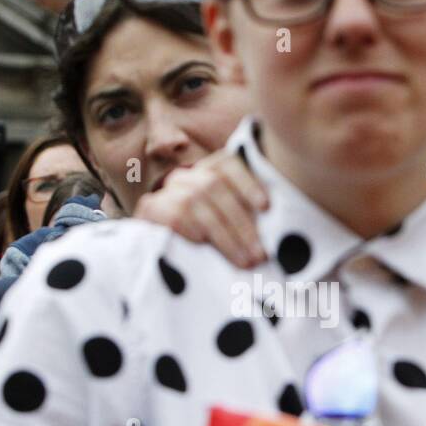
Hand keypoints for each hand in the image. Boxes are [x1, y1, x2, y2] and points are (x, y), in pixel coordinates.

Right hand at [133, 150, 268, 268]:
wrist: (154, 256)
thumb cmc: (204, 245)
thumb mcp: (226, 228)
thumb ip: (245, 220)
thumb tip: (277, 232)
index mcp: (208, 173)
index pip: (227, 164)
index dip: (248, 182)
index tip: (267, 208)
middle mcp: (186, 177)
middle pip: (214, 186)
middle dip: (242, 223)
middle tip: (260, 254)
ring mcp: (165, 192)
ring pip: (196, 201)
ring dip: (224, 235)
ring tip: (243, 261)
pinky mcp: (148, 209)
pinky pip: (173, 215)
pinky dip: (191, 229)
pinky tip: (204, 246)